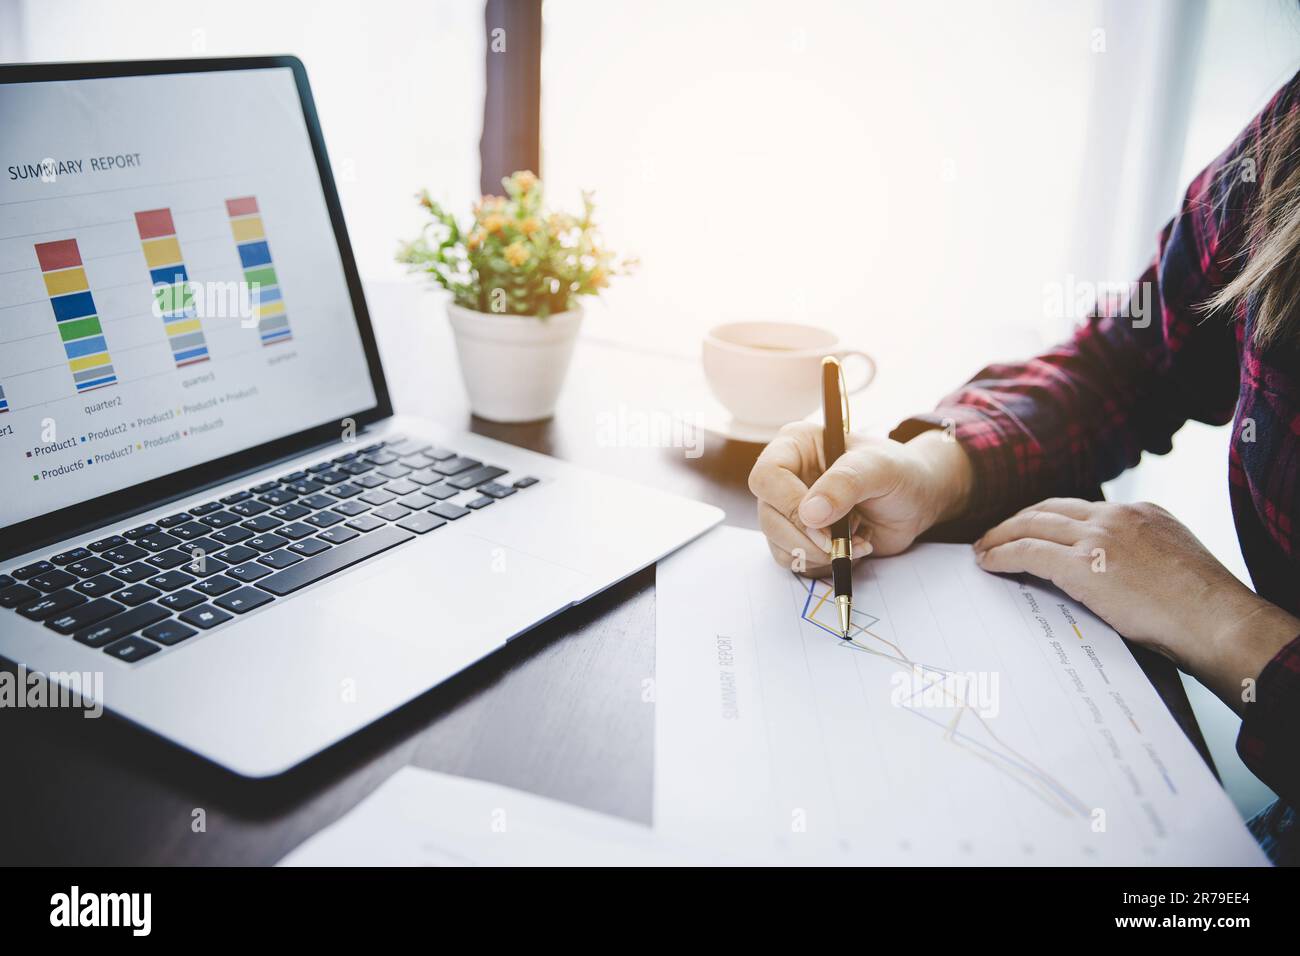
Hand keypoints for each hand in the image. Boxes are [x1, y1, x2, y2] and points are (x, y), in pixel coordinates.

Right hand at [748, 423, 972, 574]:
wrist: (916, 500)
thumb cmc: (899, 472)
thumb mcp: (880, 468)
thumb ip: (845, 484)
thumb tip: (810, 513)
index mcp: (796, 445)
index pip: (767, 476)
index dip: (789, 504)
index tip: (821, 522)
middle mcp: (786, 476)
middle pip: (768, 516)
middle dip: (806, 538)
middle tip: (839, 542)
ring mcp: (790, 509)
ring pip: (777, 543)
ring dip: (818, 553)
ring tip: (855, 539)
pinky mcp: (800, 536)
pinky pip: (793, 560)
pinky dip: (822, 563)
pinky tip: (850, 549)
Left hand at [974, 498, 1299, 709]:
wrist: (1218, 620)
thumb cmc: (1205, 608)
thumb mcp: (1175, 562)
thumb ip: (1143, 556)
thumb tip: (1117, 575)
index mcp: (1141, 512)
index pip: (1081, 508)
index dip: (1049, 517)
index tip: (1032, 527)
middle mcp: (1116, 516)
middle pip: (1049, 509)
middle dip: (1017, 520)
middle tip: (995, 535)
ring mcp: (1098, 537)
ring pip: (1032, 525)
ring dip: (1001, 536)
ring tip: (983, 549)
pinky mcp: (1081, 564)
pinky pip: (1028, 552)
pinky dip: (1002, 555)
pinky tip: (989, 563)